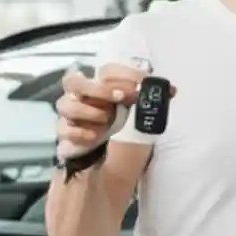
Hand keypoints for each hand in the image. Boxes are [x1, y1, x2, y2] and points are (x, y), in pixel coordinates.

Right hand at [54, 62, 171, 159]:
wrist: (110, 164)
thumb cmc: (125, 133)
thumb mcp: (141, 116)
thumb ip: (151, 101)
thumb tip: (170, 90)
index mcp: (102, 87)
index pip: (106, 71)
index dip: (124, 75)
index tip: (141, 84)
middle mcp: (81, 97)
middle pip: (74, 81)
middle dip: (99, 88)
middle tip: (119, 98)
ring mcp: (70, 116)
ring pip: (66, 104)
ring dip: (90, 112)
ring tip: (107, 123)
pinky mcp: (65, 135)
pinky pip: (65, 129)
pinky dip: (82, 133)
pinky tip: (95, 138)